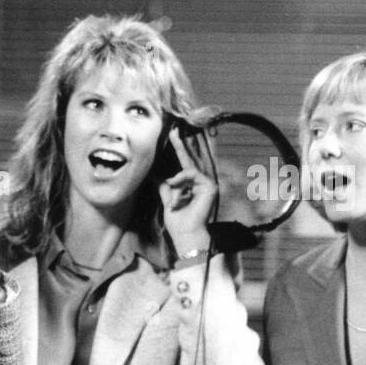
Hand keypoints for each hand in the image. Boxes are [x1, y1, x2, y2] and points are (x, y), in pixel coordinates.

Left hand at [158, 126, 217, 255]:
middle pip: (190, 161)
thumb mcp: (168, 199)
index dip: (180, 150)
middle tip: (173, 131)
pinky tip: (177, 191)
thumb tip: (156, 174)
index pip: (185, 164)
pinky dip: (181, 181)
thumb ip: (165, 186)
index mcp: (192, 185)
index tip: (173, 135)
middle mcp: (202, 183)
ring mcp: (207, 184)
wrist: (185, 233)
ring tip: (174, 197)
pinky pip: (192, 175)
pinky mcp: (210, 186)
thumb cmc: (178, 221)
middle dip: (180, 146)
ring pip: (188, 170)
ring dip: (177, 182)